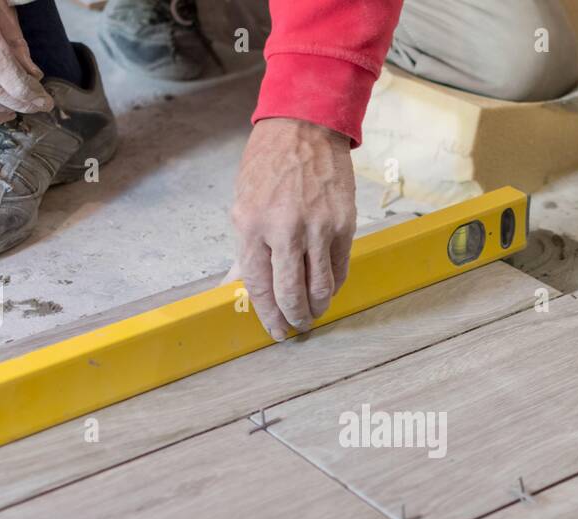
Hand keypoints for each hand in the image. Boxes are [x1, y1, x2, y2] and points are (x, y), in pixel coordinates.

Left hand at [229, 118, 356, 341]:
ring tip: (313, 312)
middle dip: (294, 317)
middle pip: (291, 293)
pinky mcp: (343, 223)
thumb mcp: (243, 203)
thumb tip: (234, 286)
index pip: (260, 286)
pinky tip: (326, 288)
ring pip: (321, 287)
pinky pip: (339, 267)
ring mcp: (317, 227)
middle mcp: (285, 230)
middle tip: (297, 326)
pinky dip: (333, 284)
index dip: (269, 315)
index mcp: (252, 226)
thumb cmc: (269, 164)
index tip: (275, 331)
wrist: (305, 127)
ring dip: (317, 307)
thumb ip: (245, 249)